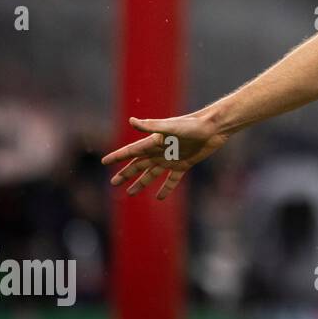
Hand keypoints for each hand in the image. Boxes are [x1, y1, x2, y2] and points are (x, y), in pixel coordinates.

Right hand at [101, 113, 228, 199]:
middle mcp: (160, 151)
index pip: (131, 151)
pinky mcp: (185, 164)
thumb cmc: (192, 125)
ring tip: (129, 193)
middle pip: (139, 164)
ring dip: (141, 183)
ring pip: (152, 173)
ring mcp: (172, 158)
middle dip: (126, 173)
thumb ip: (151, 126)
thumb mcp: (171, 126)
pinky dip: (166, 188)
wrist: (214, 128)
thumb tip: (131, 121)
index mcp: (154, 142)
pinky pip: (173, 179)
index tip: (104, 162)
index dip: (118, 156)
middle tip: (113, 183)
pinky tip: (160, 197)